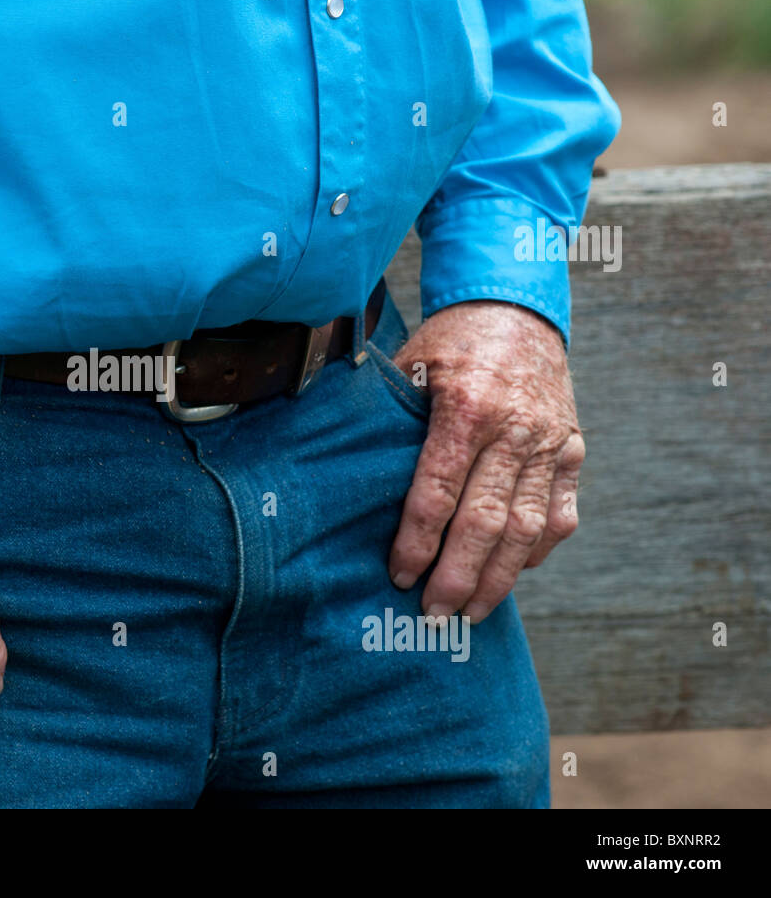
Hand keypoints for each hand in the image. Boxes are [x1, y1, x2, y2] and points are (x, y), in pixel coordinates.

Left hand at [387, 301, 582, 623]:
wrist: (515, 309)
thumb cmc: (449, 344)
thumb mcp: (409, 366)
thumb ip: (392, 423)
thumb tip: (351, 486)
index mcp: (468, 406)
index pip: (439, 491)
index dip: (418, 540)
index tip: (399, 576)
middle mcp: (516, 428)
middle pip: (486, 520)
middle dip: (458, 575)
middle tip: (434, 613)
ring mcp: (550, 442)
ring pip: (527, 527)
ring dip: (499, 577)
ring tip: (471, 611)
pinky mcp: (572, 449)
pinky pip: (559, 514)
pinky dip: (537, 550)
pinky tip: (511, 574)